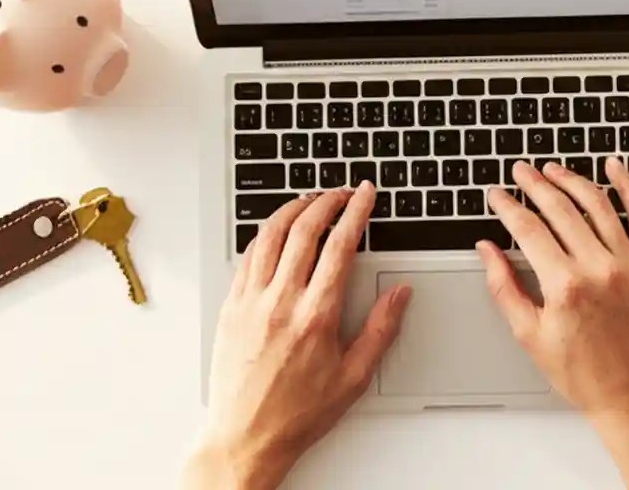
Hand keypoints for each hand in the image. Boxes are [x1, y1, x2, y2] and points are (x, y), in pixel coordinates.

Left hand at [184, 183, 410, 489]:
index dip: (356, 211)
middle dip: (327, 200)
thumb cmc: (297, 414)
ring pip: (270, 235)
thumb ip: (380, 329)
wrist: (244, 437)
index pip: (340, 245)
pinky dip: (265, 235)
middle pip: (304, 230)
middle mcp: (280, 302)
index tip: (364, 194)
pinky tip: (275, 232)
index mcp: (316, 316)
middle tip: (342, 190)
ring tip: (310, 199)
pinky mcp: (230, 308)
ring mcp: (250, 302)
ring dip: (293, 209)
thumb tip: (399, 294)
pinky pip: (247, 257)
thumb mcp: (353, 378)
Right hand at [479, 158, 628, 489]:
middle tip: (521, 171)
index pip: (528, 230)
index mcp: (564, 286)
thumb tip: (487, 252)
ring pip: (598, 205)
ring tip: (553, 169)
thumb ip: (504, 288)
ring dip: (572, 180)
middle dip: (535, 184)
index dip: (508, 206)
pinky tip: (614, 169)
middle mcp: (599, 269)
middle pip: (561, 209)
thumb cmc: (583, 375)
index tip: (497, 194)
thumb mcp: (530, 335)